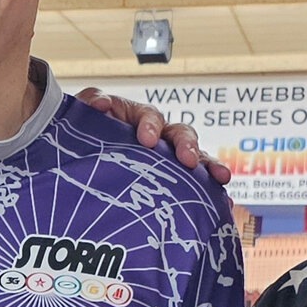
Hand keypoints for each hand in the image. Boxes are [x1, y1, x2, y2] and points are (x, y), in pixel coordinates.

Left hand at [74, 87, 229, 185]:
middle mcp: (160, 138)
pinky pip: (198, 186)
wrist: (81, 161)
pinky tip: (225, 203)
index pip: (151, 117)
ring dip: (209, 166)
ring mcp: (169, 160)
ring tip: (221, 178)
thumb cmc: (85, 138)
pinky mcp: (175, 183)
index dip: (151, 125)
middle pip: (181, 135)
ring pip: (195, 159)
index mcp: (138, 120)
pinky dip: (212, 192)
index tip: (147, 139)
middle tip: (187, 160)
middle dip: (187, 146)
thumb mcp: (82, 118)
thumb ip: (91, 104)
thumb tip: (103, 104)